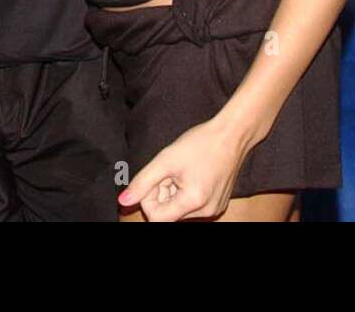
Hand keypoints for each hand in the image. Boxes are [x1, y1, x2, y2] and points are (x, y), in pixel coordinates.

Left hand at [118, 115, 252, 221]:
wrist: (232, 135)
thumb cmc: (201, 143)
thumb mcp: (166, 159)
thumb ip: (142, 182)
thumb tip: (123, 202)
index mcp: (193, 203)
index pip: (156, 219)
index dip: (150, 198)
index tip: (156, 177)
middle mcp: (206, 212)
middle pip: (168, 215)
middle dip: (163, 193)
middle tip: (170, 170)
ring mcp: (214, 209)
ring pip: (179, 210)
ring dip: (174, 193)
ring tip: (183, 170)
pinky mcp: (218, 204)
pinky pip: (193, 206)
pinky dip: (186, 193)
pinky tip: (193, 174)